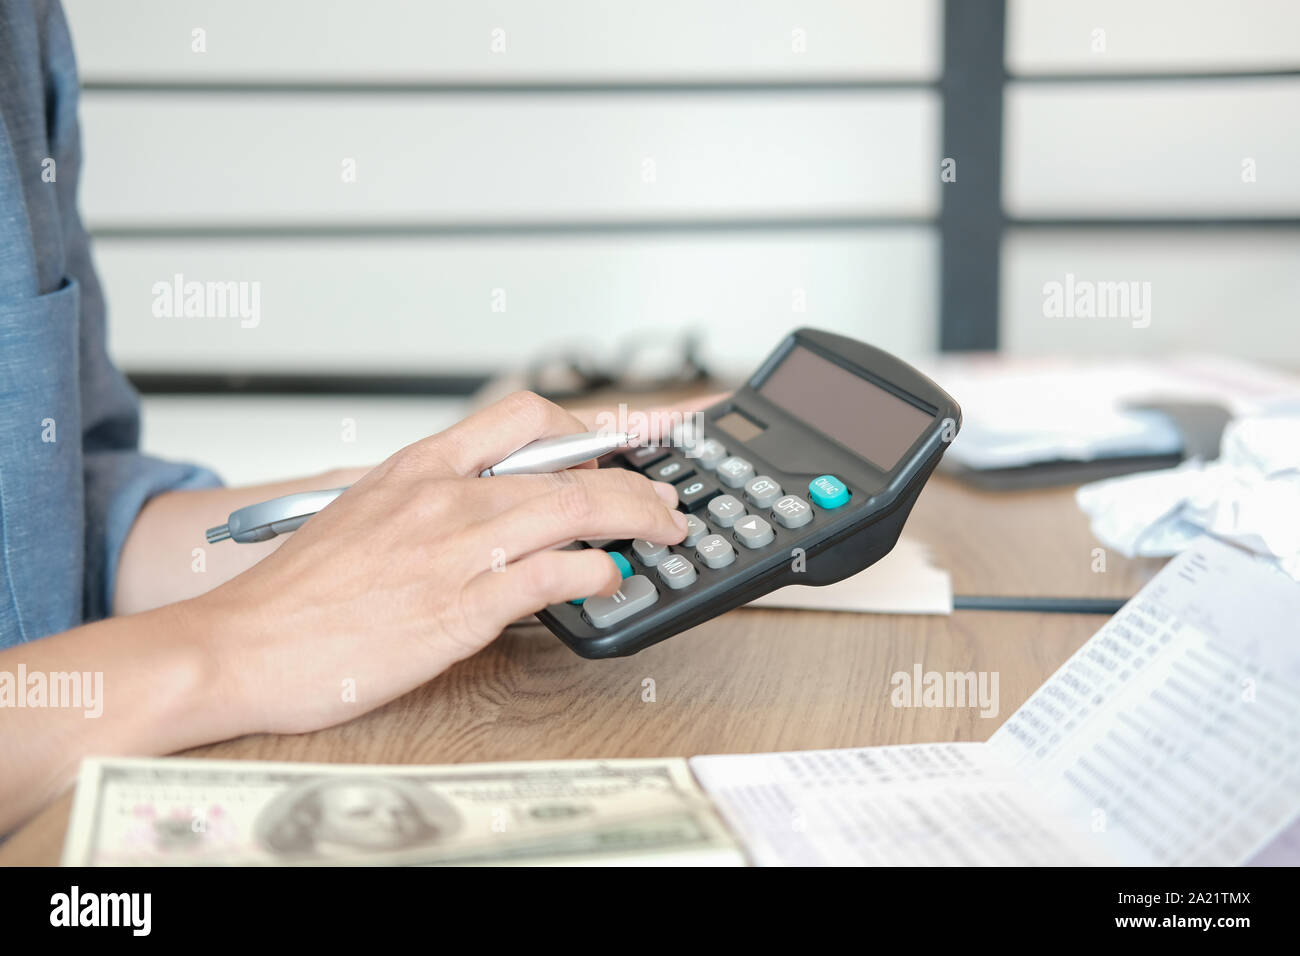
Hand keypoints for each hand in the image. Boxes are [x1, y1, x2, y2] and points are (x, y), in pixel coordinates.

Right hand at [191, 391, 687, 735]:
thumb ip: (433, 500)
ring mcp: (453, 549)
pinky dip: (594, 572)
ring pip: (572, 509)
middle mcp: (442, 496)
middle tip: (662, 499)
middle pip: (566, 463)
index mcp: (418, 467)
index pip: (521, 417)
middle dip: (632, 480)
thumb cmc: (298, 592)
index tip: (626, 439)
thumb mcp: (365, 513)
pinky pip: (550, 576)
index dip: (588, 425)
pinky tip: (608, 576)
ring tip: (662, 532)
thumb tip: (496, 506)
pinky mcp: (458, 609)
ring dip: (634, 519)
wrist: (239, 643)